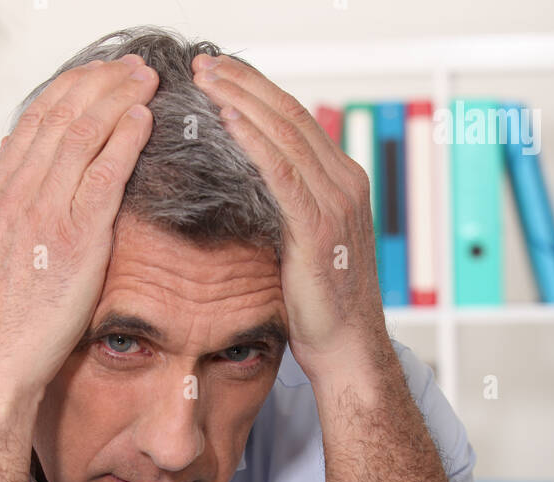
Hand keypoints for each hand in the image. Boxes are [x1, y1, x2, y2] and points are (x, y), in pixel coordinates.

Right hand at [0, 55, 158, 404]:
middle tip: (130, 66)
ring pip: (84, 132)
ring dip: (119, 98)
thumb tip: (1, 162)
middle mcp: (18, 193)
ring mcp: (46, 211)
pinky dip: (126, 139)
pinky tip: (145, 120)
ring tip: (146, 80)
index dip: (67, 92)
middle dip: (99, 82)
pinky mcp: (76, 236)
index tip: (94, 76)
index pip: (33, 124)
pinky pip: (105, 172)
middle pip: (60, 116)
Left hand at [191, 54, 390, 383]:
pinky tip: (229, 121)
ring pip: (285, 136)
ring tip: (208, 79)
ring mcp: (335, 203)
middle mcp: (344, 183)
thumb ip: (285, 210)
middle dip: (245, 84)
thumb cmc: (321, 307)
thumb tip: (248, 190)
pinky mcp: (318, 227)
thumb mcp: (302, 246)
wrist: (347, 348)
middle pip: (290, 116)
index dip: (258, 91)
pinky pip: (282, 174)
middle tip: (205, 62)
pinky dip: (255, 143)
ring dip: (243, 102)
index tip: (222, 72)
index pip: (296, 121)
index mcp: (341, 182)